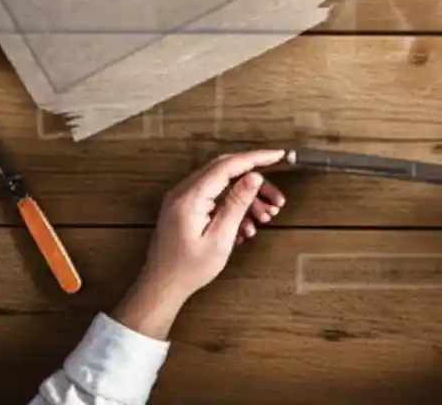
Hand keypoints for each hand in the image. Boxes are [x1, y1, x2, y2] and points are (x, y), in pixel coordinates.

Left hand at [115, 150, 287, 337]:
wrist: (162, 286)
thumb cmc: (189, 269)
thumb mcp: (220, 239)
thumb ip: (237, 204)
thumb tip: (254, 176)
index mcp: (190, 197)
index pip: (227, 165)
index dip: (255, 158)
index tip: (278, 156)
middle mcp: (183, 191)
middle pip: (225, 170)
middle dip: (255, 181)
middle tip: (277, 197)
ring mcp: (182, 198)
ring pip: (221, 184)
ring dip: (246, 197)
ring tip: (266, 216)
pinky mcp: (185, 207)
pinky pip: (213, 196)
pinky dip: (232, 205)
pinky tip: (246, 225)